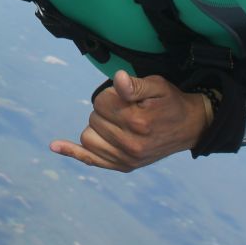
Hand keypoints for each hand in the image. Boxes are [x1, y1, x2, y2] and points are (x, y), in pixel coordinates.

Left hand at [48, 70, 209, 171]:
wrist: (190, 127)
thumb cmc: (170, 102)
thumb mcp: (158, 86)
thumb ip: (135, 84)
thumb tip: (118, 79)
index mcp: (138, 121)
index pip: (102, 101)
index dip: (112, 94)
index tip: (128, 96)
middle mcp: (130, 144)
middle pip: (94, 117)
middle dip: (106, 109)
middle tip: (128, 109)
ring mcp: (126, 158)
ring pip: (88, 136)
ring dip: (98, 126)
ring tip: (119, 122)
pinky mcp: (124, 165)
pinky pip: (90, 159)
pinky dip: (71, 152)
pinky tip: (55, 146)